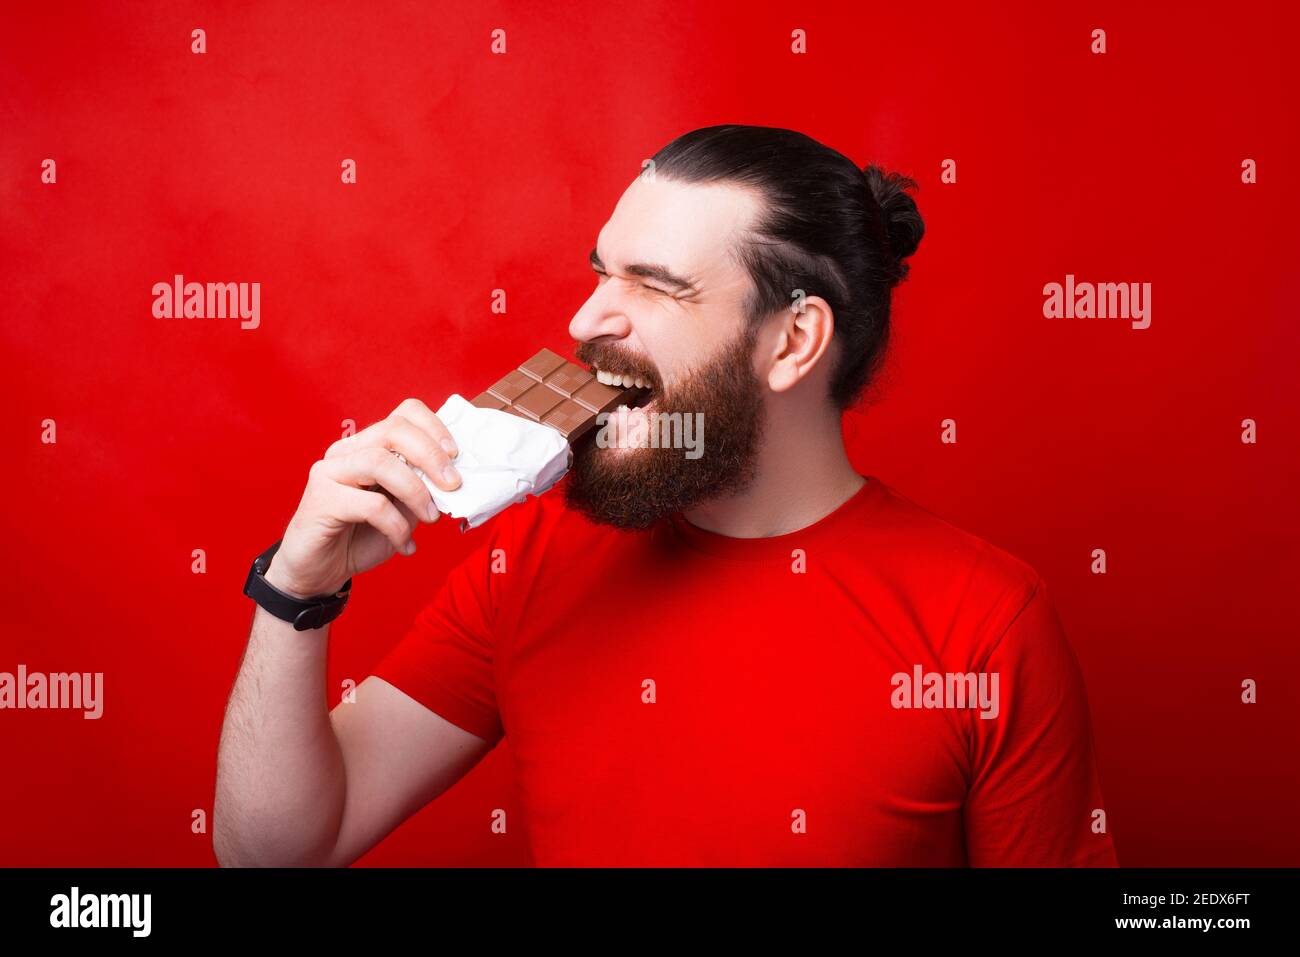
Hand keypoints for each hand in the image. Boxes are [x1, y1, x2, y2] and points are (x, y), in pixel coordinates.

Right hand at [264, 398, 462, 597]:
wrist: (320, 571)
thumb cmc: (363, 536)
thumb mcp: (404, 509)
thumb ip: (423, 488)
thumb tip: (454, 478)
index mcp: (369, 445)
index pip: (403, 413)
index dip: (434, 428)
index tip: (456, 455)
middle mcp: (347, 450)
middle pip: (393, 430)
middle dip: (431, 455)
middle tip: (453, 484)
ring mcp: (329, 472)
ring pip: (379, 463)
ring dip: (415, 491)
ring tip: (431, 517)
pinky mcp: (321, 499)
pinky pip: (370, 505)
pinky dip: (396, 526)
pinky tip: (404, 545)